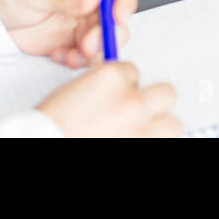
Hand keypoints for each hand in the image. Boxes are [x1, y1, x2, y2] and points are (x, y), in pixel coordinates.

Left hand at [0, 0, 137, 67]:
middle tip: (89, 44)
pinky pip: (91, 54)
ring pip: (109, 37)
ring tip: (72, 54)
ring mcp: (87, 18)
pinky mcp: (78, 39)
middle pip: (120, 14)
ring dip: (96, 50)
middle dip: (109, 33)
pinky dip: (79, 60)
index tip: (118, 17)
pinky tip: (59, 55)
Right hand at [36, 62, 180, 136]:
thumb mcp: (75, 91)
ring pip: (173, 124)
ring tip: (145, 133)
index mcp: (110, 78)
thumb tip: (124, 87)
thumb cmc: (53, 123)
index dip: (127, 85)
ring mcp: (140, 130)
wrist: (44, 141)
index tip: (120, 95)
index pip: (135, 71)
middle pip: (166, 93)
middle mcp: (131, 102)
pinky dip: (154, 142)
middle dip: (154, 102)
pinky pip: (164, 143)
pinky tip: (139, 141)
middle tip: (141, 113)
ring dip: (161, 128)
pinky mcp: (143, 146)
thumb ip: (103, 86)